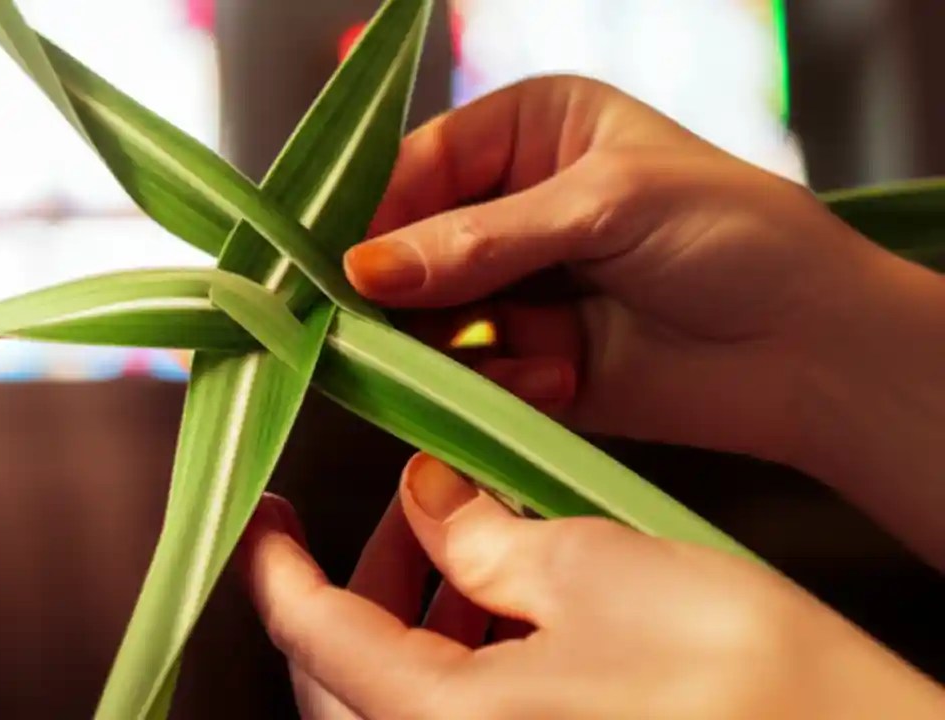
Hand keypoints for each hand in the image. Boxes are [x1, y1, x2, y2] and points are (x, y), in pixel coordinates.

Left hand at [238, 455, 944, 718]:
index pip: (312, 637)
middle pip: (348, 679)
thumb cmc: (750, 683)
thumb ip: (484, 536)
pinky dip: (469, 660)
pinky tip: (518, 605)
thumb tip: (430, 499)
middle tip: (411, 512)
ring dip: (423, 618)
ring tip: (477, 544)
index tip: (264, 513)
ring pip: (405, 703)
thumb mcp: (594, 572)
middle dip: (367, 583)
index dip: (276, 564)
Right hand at [344, 75, 944, 566]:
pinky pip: (471, 373)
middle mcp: (515, 207)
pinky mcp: (529, 358)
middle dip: (407, 289)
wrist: (813, 352)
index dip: (380, 212)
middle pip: (413, 245)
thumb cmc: (734, 238)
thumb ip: (482, 241)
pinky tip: (558, 379)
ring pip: (431, 318)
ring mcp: (520, 287)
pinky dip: (500, 382)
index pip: (423, 163)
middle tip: (391, 326)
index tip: (346, 265)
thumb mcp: (605, 207)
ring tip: (520, 353)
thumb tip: (366, 269)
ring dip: (459, 345)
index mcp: (534, 133)